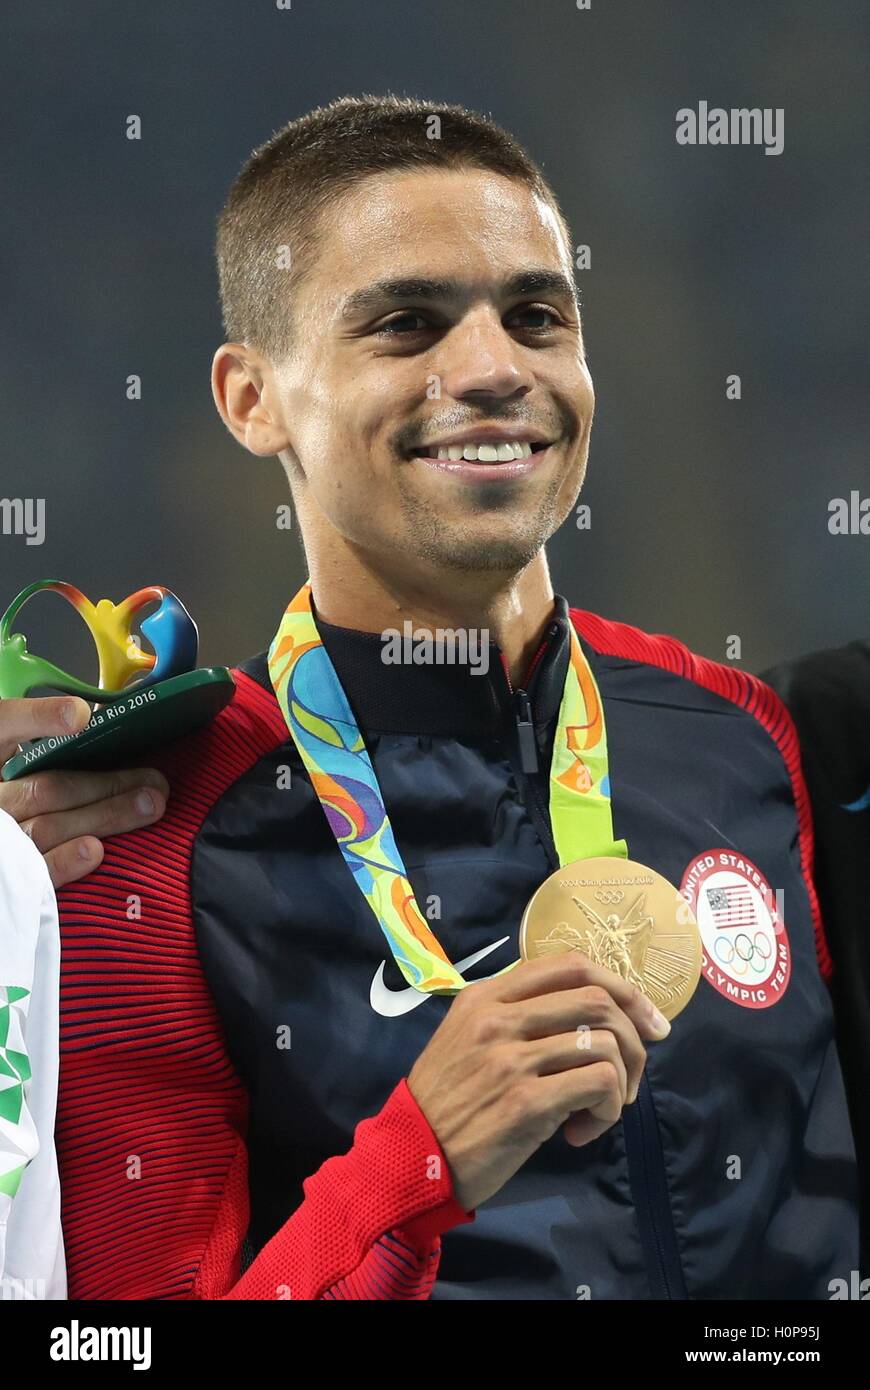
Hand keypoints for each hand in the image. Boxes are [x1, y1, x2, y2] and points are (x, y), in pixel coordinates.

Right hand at [0, 695, 168, 887]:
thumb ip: (52, 749)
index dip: (38, 718)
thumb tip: (105, 729)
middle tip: (154, 781)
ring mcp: (1, 839)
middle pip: (45, 788)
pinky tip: (95, 850)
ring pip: (49, 827)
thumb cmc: (21, 799)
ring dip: (106, 816)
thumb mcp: (25, 767)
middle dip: (105, 784)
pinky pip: (37, 870)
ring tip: (149, 807)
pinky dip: (66, 861)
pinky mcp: (9, 877)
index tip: (79, 714)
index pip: (5, 725)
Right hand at [407, 951, 670, 1211]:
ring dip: (620, 1082)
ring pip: (605, 1044)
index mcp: (486, 996)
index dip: (620, 985)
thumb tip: (589, 1015)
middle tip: (632, 1072)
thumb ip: (515, 1016)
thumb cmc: (446, 1101)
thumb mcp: (467, 1038)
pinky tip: (581, 1131)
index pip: (569, 964)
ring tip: (599, 1109)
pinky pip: (599, 1085)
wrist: (409, 1156)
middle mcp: (498, 1018)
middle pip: (597, 999)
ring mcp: (511, 1058)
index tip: (646, 1017)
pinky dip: (606, 1110)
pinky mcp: (526, 1102)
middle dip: (634, 1035)